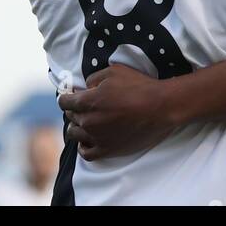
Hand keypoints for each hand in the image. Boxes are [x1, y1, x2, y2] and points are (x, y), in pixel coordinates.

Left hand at [57, 64, 182, 160]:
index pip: (64, 102)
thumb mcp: (114, 71)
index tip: (70, 96)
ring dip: (77, 126)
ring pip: (74, 134)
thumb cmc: (139, 86)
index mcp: (88, 101)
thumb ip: (93, 78)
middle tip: (84, 106)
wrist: (161, 107)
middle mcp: (89, 121)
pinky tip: (88, 140)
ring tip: (86, 122)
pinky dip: (83, 146)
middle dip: (74, 109)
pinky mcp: (108, 150)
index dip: (66, 97)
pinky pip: (86, 153)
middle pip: (71, 116)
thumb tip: (84, 87)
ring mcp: (97, 137)